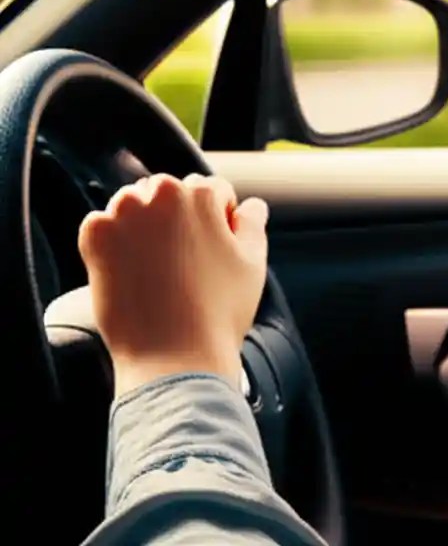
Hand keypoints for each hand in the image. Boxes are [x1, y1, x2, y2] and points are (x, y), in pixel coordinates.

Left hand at [78, 174, 269, 397]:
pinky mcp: (94, 238)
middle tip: (188, 261)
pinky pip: (104, 226)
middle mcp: (157, 195)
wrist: (172, 355)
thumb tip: (252, 205)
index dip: (221, 221)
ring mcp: (121, 215)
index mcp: (199, 195)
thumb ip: (252, 224)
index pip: (213, 191)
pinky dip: (116, 243)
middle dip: (179, 218)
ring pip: (136, 206)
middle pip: (171, 194)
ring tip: (160, 268)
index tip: (215, 250)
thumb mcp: (252, 263)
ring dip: (146, 226)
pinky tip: (135, 272)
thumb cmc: (218, 311)